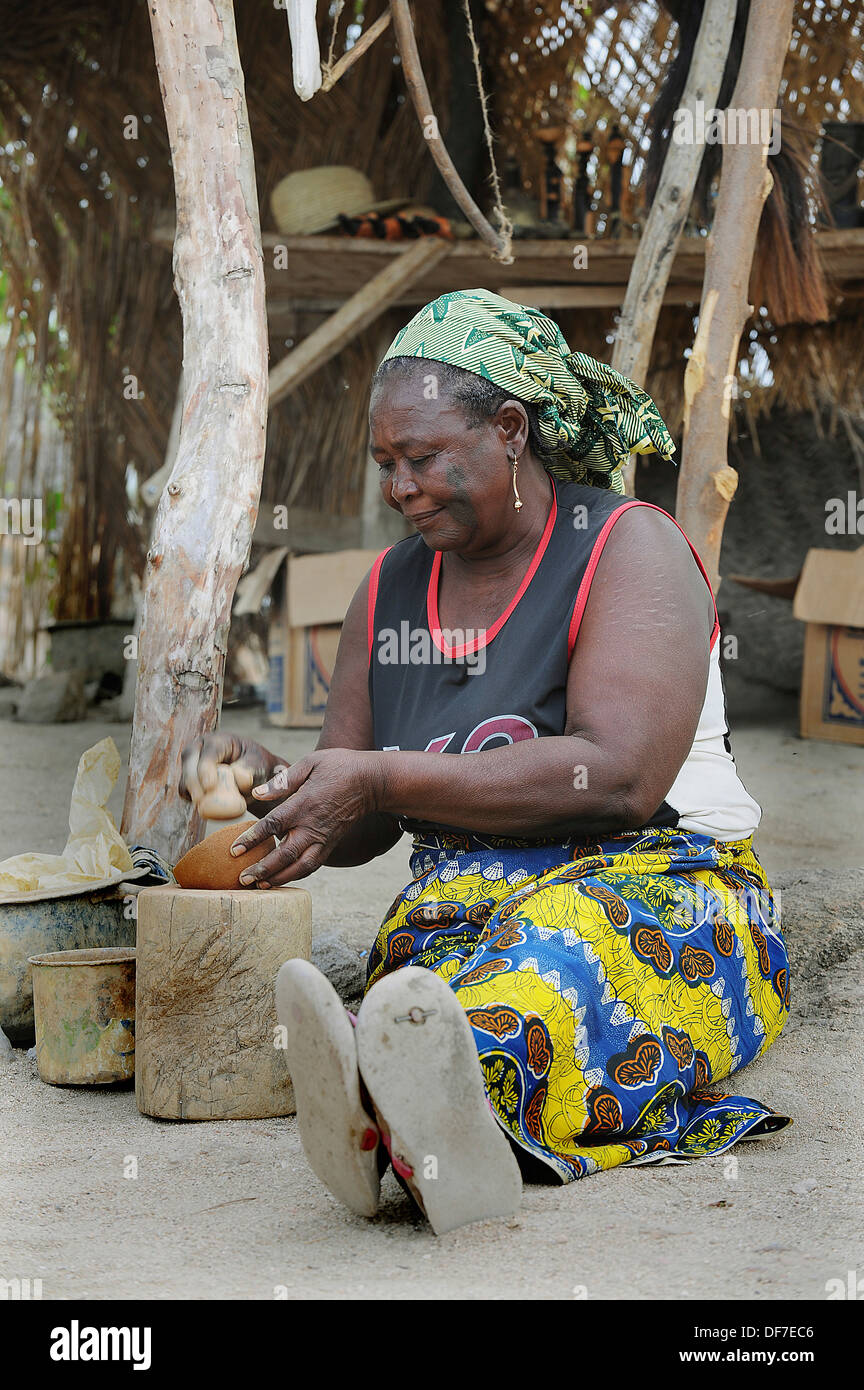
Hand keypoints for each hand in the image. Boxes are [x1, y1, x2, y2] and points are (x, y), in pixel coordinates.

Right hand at [180, 733, 284, 814]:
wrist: (252, 776)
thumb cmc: (256, 767)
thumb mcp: (259, 766)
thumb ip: (251, 770)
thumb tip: (239, 778)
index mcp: (219, 741)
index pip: (208, 752)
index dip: (206, 769)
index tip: (210, 786)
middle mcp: (201, 748)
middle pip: (188, 761)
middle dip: (193, 781)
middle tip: (201, 801)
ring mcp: (192, 764)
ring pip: (184, 779)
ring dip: (193, 794)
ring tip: (208, 808)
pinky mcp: (189, 780)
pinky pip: (185, 793)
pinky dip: (194, 801)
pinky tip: (208, 808)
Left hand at [229, 748, 383, 885]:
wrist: (373, 782)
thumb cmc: (340, 766)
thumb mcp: (311, 762)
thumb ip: (283, 780)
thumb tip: (257, 793)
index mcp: (304, 803)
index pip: (273, 824)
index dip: (252, 838)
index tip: (235, 850)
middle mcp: (313, 825)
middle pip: (284, 854)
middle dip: (262, 869)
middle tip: (242, 879)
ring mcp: (324, 837)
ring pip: (300, 866)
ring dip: (279, 878)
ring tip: (260, 886)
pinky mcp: (332, 843)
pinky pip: (313, 865)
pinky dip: (297, 875)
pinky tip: (283, 879)